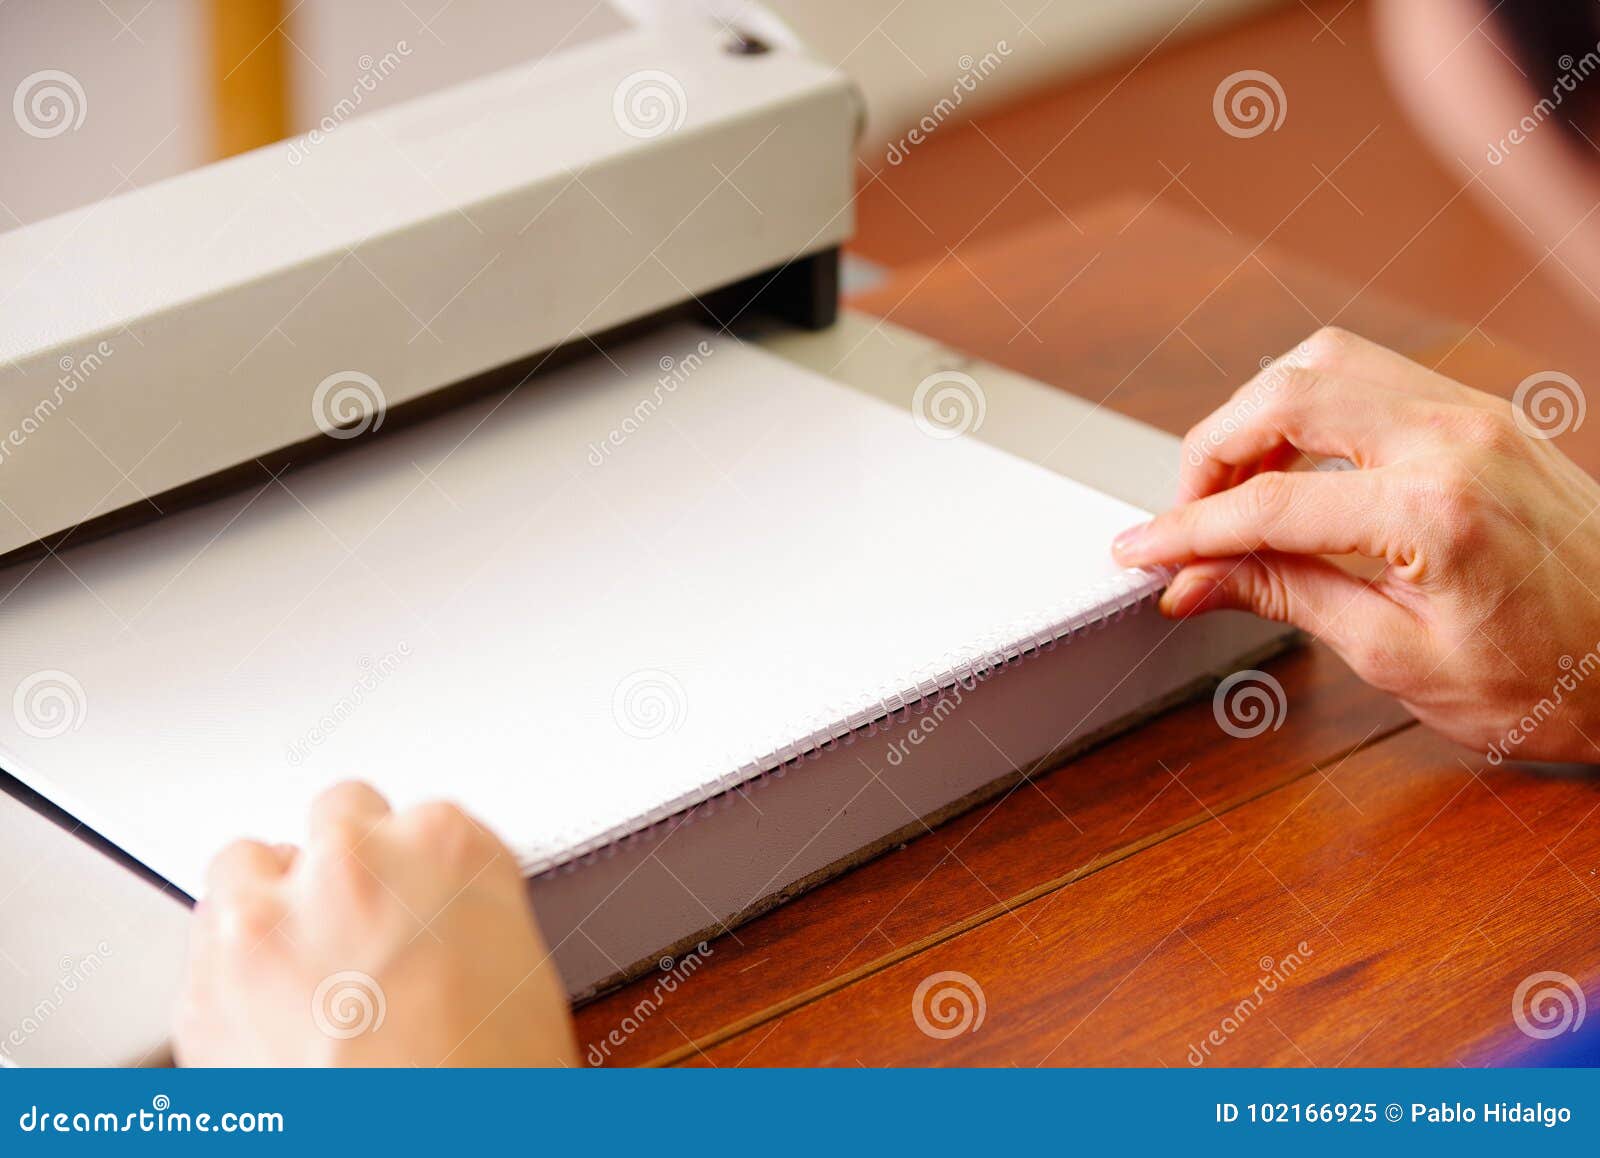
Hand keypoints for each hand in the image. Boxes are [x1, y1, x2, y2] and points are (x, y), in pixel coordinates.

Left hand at [174, 782, 577, 1066]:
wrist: (430, 1156)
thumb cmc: (491, 1087)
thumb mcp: (518, 975)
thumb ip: (461, 917)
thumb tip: (433, 927)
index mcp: (443, 849)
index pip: (417, 817)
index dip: (416, 871)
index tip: (415, 903)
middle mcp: (351, 865)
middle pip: (335, 818)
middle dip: (345, 869)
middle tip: (364, 930)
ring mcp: (267, 922)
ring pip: (246, 865)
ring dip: (272, 903)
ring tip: (304, 968)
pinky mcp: (202, 992)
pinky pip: (201, 953)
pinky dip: (229, 978)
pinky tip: (270, 1021)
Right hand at [1112, 326, 1599, 763]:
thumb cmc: (1556, 679)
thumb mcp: (1401, 660)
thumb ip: (1290, 598)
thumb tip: (1199, 580)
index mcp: (1435, 513)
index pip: (1268, 503)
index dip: (1187, 531)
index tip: (1141, 552)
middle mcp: (1454, 439)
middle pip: (1284, 396)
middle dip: (1209, 452)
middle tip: (1181, 518)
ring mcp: (1473, 414)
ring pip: (1324, 363)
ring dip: (1257, 416)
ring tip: (1233, 489)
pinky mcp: (1482, 414)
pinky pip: (1371, 377)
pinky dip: (1309, 411)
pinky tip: (1294, 468)